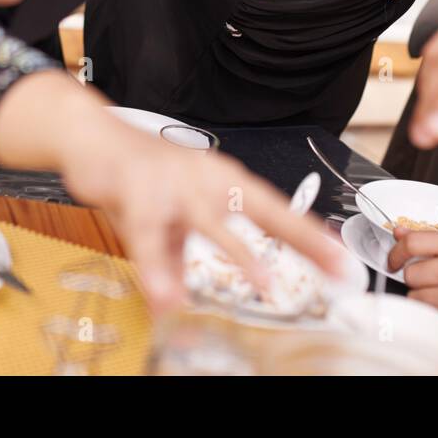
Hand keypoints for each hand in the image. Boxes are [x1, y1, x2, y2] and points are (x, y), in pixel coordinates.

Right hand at [64, 133, 347, 312]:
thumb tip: (184, 299)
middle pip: (264, 209)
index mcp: (225, 183)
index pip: (278, 212)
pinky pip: (150, 239)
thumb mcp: (169, 223)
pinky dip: (159, 271)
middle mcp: (208, 180)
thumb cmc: (139, 177)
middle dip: (302, 238)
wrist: (93, 138)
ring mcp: (174, 186)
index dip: (312, 237)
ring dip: (240, 253)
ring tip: (265, 286)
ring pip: (212, 222)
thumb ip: (178, 258)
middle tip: (335, 265)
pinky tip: (169, 299)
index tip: (344, 260)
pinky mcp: (137, 195)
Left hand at [386, 227, 437, 355]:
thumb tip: (398, 231)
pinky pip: (423, 315)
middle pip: (410, 272)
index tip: (393, 260)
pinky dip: (431, 315)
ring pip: (414, 295)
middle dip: (417, 280)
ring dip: (423, 299)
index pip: (413, 241)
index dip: (396, 252)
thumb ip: (433, 240)